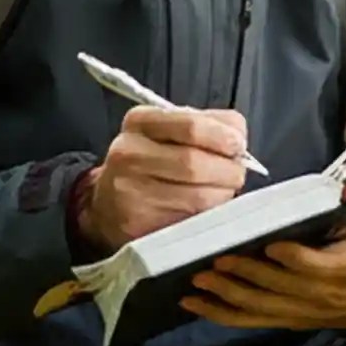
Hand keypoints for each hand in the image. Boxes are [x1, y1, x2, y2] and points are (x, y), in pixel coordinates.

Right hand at [79, 106, 249, 251]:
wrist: (107, 203)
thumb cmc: (150, 162)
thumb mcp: (169, 131)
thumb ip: (208, 125)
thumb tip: (238, 139)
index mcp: (140, 121)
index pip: (191, 126)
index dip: (224, 137)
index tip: (238, 146)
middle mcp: (129, 153)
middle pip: (195, 163)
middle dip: (228, 171)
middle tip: (235, 174)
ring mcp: (129, 190)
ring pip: (198, 196)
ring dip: (221, 196)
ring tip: (220, 192)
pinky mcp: (137, 224)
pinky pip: (189, 221)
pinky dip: (207, 216)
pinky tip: (203, 210)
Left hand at [182, 172, 345, 331]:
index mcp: (345, 268)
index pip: (316, 266)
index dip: (294, 259)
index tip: (272, 246)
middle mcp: (320, 293)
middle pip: (279, 287)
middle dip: (247, 275)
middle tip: (217, 260)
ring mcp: (301, 309)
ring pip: (260, 307)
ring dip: (227, 297)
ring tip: (198, 283)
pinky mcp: (288, 318)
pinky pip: (252, 320)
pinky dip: (222, 315)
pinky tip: (194, 306)